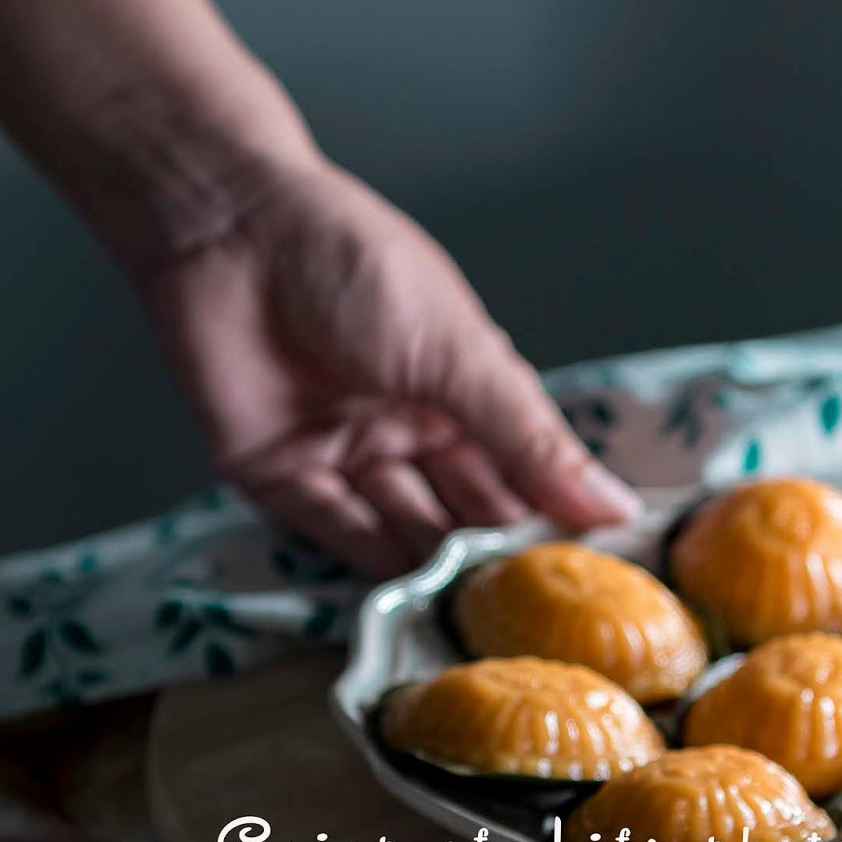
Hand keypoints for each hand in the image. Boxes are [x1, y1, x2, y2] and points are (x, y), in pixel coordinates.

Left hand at [136, 159, 640, 575]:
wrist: (226, 226)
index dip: (552, 526)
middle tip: (530, 616)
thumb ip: (533, 442)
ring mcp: (347, 460)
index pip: (522, 479)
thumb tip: (615, 506)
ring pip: (403, 532)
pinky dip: (370, 565)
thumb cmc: (354, 266)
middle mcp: (410, 434)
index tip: (591, 582)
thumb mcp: (462, 355)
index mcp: (464, 397)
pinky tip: (408, 596)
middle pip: (462, 515)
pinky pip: (335, 534)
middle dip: (493, 559)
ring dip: (435, 569)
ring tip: (476, 613)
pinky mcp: (282, 481)